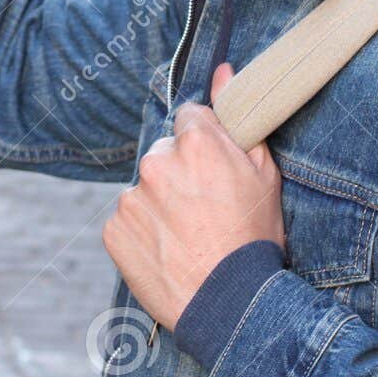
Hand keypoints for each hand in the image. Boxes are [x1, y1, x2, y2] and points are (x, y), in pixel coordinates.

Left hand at [103, 64, 284, 329]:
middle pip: (163, 154)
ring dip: (159, 204)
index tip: (213, 172)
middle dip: (179, 174)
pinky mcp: (113, 229)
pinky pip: (126, 220)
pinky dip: (142, 232)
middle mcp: (156, 163)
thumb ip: (239, 117)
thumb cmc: (254, 240)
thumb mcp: (264, 174)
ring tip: (187, 236)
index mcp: (195, 143)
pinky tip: (167, 250)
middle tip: (203, 210)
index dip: (203, 145)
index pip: (188, 119)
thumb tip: (223, 70)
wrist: (230, 306)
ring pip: (144, 188)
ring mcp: (131, 197)